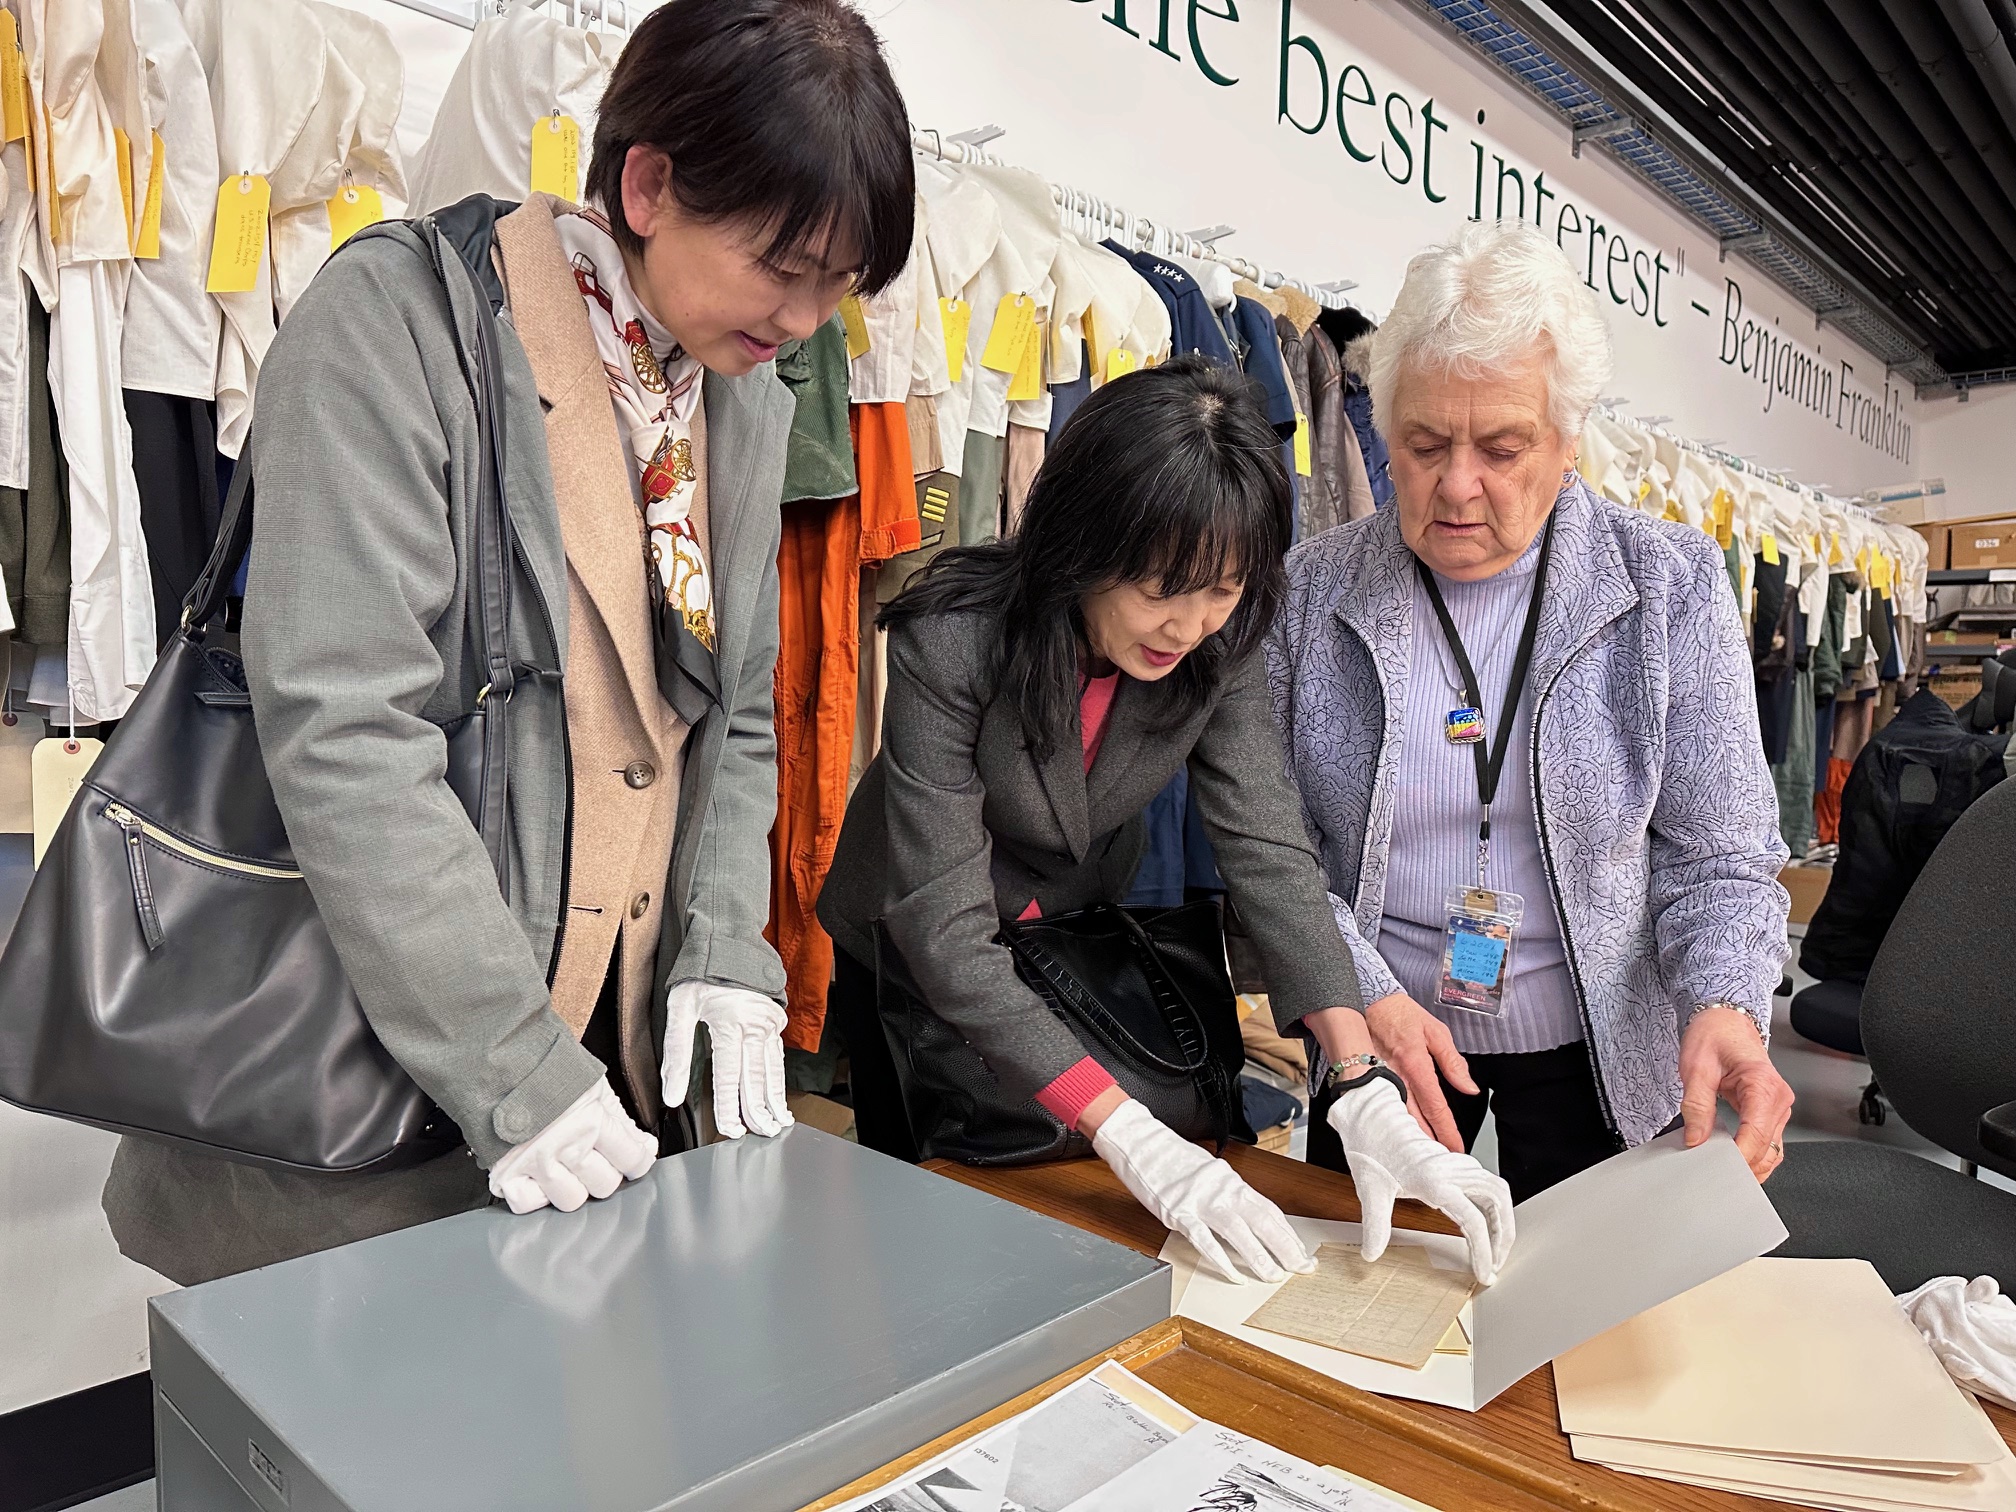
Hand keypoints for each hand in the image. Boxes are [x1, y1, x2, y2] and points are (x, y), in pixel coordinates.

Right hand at [488, 1080, 656, 1214]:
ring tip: (566, 1166)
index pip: (632, 1160)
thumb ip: (620, 1120)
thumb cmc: (542, 1068)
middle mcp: (564, 1146)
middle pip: (604, 1186)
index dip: (637, 1161)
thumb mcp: (592, 1086)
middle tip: (594, 1157)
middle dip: (605, 1172)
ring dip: (573, 1186)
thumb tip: (644, 1147)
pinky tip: (539, 1176)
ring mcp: (534, 1163)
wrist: (493, 1062)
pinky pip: (528, 1204)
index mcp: (591, 1121)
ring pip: (571, 1200)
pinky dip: (535, 1195)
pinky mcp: (505, 1174)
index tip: (633, 1160)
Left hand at [662, 980, 793, 1139]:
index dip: (729, 1107)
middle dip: (758, 1111)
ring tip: (778, 1123)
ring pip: (773, 1070)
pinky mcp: (775, 1021)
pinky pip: (778, 1057)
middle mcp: (755, 1025)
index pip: (729, 1076)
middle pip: (756, 1079)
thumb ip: (676, 1053)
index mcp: (730, 1022)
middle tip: (762, 1135)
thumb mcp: (680, 1007)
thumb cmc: (701, 973)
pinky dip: (779, 1080)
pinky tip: (779, 1096)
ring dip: (775, 1100)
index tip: (729, 1130)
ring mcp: (769, 1023)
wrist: (730, 941)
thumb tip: (672, 1094)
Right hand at [1091, 1098, 1314, 1284]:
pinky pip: (1204, 1240)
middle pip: (1262, 1221)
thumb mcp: (1208, 1171)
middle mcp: (1221, 1189)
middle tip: (1302, 1268)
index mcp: (1231, 1180)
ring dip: (1259, 1257)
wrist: (1140, 1141)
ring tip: (1273, 1276)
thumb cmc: (1171, 1157)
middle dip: (1286, 1247)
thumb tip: (1246, 1217)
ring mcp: (1201, 1200)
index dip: (1288, 1233)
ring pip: (1239, 1232)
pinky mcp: (1178, 1212)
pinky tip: (1234, 1275)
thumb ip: (1227, 1193)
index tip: (1301, 1251)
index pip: (1268, 1210)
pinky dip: (1222, 1260)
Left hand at [1327, 1077, 1513, 1285]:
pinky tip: (1485, 1225)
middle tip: (1496, 1264)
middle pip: (1499, 1203)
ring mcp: (1459, 1165)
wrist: (1372, 1117)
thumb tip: (1371, 1254)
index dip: (1483, 1252)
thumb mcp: (1369, 1189)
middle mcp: (1453, 1171)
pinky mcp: (1458, 1164)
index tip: (1484, 1273)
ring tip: (1495, 1249)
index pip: (1473, 1222)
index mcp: (1435, 1180)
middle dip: (1504, 1237)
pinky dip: (1496, 1207)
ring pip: (1498, 1192)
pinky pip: (1488, 1185)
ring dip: (1504, 1221)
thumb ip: (1375, 1225)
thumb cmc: (1371, 1147)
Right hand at [1361, 993, 1476, 1151]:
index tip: (1456, 1148)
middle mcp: (1396, 1077)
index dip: (1447, 1130)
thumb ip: (1453, 1062)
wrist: (1366, 1000)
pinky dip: (1392, 1125)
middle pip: (1414, 1119)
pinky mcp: (1369, 1081)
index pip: (1436, 1106)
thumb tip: (1469, 1087)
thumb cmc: (1401, 1014)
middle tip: (1441, 1162)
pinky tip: (1399, 1137)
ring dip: (1410, 1139)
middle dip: (1429, 1143)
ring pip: (1397, 1118)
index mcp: (1416, 1065)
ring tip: (1423, 1157)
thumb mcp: (1435, 1031)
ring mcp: (1380, 1081)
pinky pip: (1382, 1108)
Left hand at [1680, 1005, 1792, 1180]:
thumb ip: (1697, 1104)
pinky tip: (1734, 1162)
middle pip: (1766, 1148)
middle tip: (1711, 1173)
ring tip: (1721, 1171)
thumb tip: (1696, 1138)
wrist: (1725, 1021)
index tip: (1717, 1168)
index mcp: (1763, 1084)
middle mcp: (1778, 1098)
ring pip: (1772, 1151)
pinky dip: (1754, 1156)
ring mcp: (1778, 1107)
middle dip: (1741, 1164)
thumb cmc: (1714, 1036)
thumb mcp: (1696, 1067)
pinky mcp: (1771, 1113)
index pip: (1756, 1133)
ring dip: (1750, 1166)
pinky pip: (1768, 1143)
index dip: (1738, 1156)